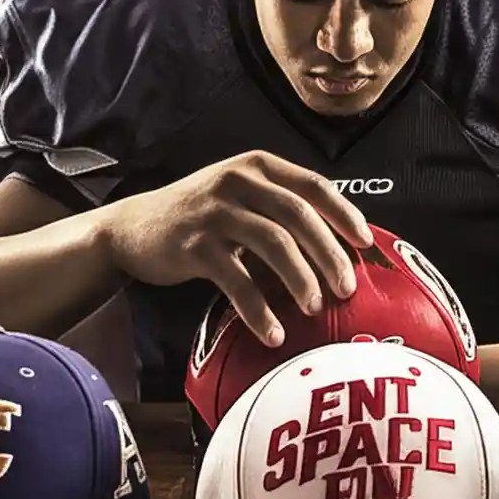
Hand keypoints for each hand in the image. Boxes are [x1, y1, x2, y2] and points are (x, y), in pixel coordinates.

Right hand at [101, 151, 373, 345]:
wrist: (131, 229)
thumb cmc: (200, 217)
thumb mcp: (239, 196)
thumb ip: (279, 207)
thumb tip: (339, 245)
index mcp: (258, 166)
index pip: (314, 185)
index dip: (344, 214)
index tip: (367, 243)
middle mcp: (238, 181)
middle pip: (299, 216)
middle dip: (329, 254)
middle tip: (347, 288)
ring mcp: (215, 211)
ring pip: (274, 243)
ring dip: (300, 280)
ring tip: (315, 308)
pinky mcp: (194, 245)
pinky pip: (237, 281)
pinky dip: (259, 310)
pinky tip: (274, 332)